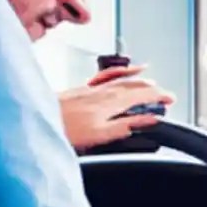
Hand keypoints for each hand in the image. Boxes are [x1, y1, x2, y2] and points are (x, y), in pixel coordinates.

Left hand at [58, 65, 174, 150]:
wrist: (35, 119)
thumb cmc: (65, 132)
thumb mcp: (101, 135)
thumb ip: (127, 125)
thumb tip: (151, 120)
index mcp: (111, 103)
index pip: (142, 96)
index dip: (159, 96)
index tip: (171, 99)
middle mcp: (102, 92)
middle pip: (134, 86)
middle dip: (153, 89)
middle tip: (166, 96)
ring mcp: (91, 89)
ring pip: (121, 80)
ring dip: (139, 80)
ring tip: (151, 82)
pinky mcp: (80, 90)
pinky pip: (106, 76)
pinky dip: (118, 72)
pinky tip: (121, 72)